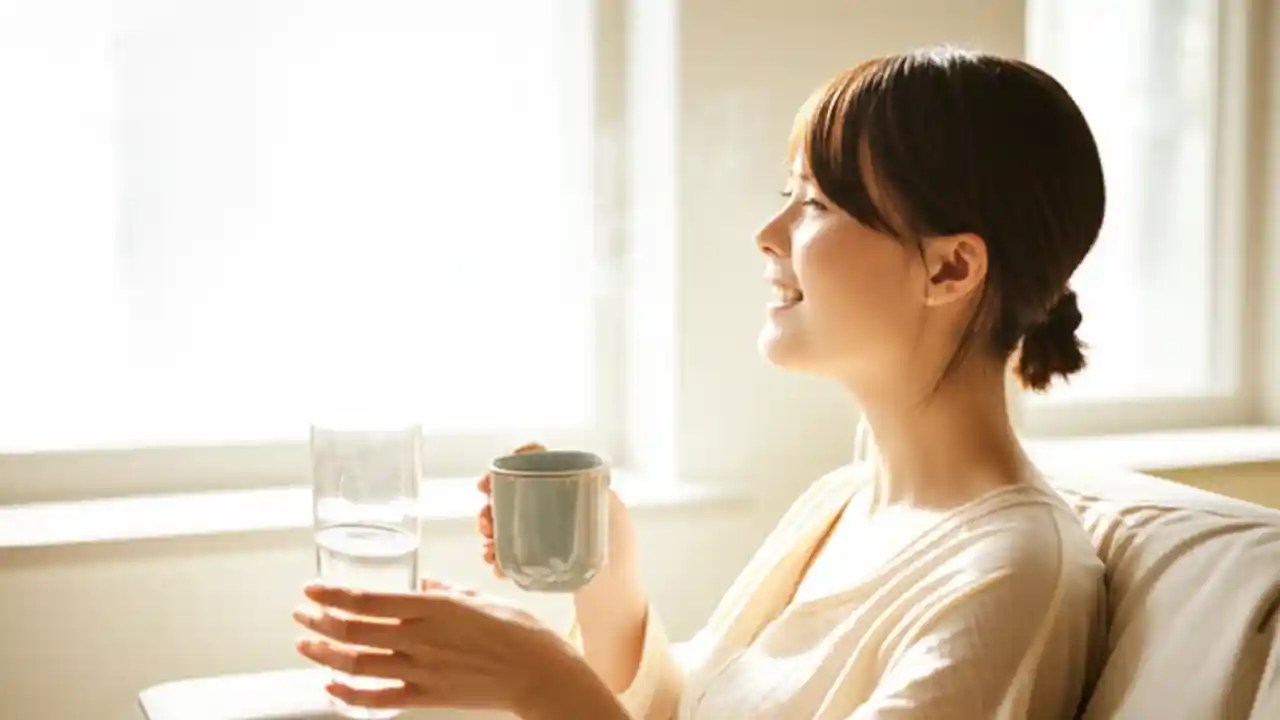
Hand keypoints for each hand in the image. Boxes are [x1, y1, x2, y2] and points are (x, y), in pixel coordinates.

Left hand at [293, 578, 624, 717]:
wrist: (540, 674)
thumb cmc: (520, 631)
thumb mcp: (483, 599)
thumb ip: (448, 592)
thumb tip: (425, 583)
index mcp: (435, 607)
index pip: (370, 601)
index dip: (334, 595)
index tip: (312, 588)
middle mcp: (421, 638)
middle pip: (354, 630)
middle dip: (320, 621)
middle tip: (300, 612)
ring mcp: (421, 670)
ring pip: (358, 663)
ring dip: (325, 653)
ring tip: (305, 643)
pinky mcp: (427, 696)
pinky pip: (378, 698)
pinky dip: (349, 693)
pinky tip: (331, 685)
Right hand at [477, 444, 647, 692]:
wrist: (615, 601)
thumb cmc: (620, 557)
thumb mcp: (613, 518)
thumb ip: (597, 495)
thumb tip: (577, 476)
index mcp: (576, 488)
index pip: (541, 463)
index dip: (513, 465)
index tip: (490, 482)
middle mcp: (557, 506)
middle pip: (516, 492)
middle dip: (492, 504)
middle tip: (484, 522)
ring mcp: (546, 531)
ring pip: (508, 519)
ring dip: (491, 529)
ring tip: (488, 548)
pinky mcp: (539, 556)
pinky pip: (510, 548)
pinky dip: (498, 554)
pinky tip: (495, 564)